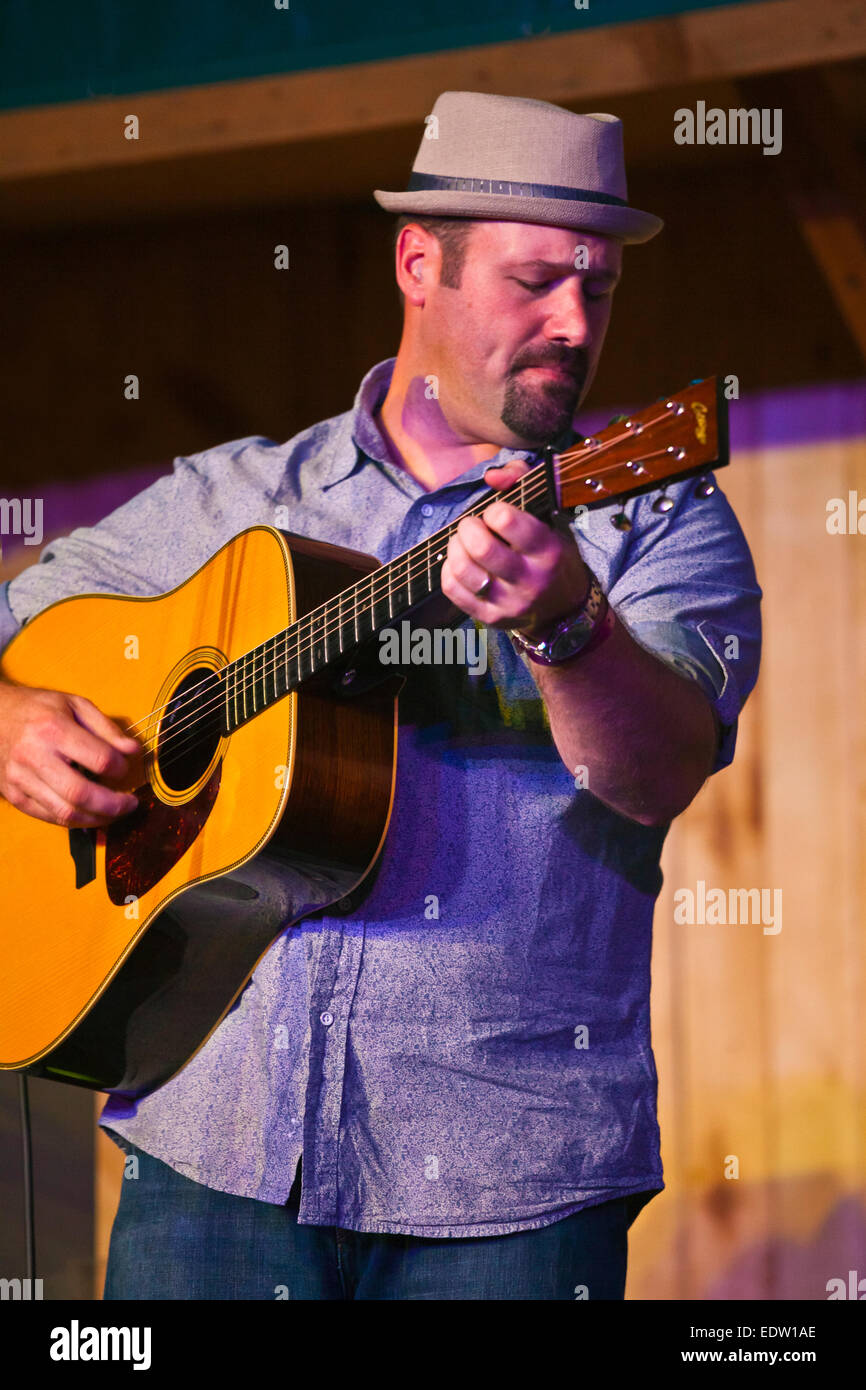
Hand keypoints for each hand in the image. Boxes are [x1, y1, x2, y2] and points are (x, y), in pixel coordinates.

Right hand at [0, 683, 140, 828]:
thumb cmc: (36, 709)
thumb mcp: (75, 705)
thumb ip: (107, 729)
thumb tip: (133, 750)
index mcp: (53, 729)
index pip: (99, 759)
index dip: (121, 768)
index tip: (125, 768)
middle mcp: (34, 756)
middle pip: (81, 794)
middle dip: (113, 805)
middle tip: (130, 804)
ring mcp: (21, 779)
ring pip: (65, 813)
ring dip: (97, 819)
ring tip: (114, 812)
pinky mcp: (14, 795)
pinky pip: (48, 817)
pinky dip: (73, 821)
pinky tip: (89, 814)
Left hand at [441, 459, 589, 639]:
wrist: (563, 608)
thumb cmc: (553, 554)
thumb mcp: (551, 517)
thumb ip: (523, 483)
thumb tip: (491, 476)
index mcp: (548, 550)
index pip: (507, 521)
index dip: (494, 510)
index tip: (497, 514)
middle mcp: (530, 580)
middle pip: (481, 548)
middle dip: (468, 528)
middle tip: (473, 526)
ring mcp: (509, 603)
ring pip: (463, 569)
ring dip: (455, 547)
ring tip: (464, 543)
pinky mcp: (490, 618)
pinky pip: (452, 590)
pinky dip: (449, 570)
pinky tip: (461, 563)